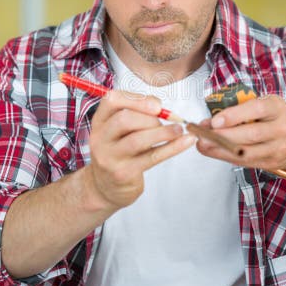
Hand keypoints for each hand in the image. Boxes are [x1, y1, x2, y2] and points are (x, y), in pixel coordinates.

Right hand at [87, 90, 195, 208]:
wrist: (106, 187)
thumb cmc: (120, 152)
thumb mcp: (121, 131)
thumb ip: (136, 115)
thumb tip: (160, 107)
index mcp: (100, 121)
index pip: (112, 100)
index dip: (137, 99)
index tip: (157, 105)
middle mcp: (100, 138)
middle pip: (124, 119)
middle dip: (150, 118)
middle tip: (163, 123)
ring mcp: (109, 158)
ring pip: (137, 139)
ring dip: (163, 132)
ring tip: (178, 130)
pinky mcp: (123, 173)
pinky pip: (152, 157)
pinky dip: (173, 147)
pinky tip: (186, 141)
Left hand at [195, 95, 285, 169]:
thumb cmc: (279, 118)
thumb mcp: (267, 104)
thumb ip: (242, 109)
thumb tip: (211, 120)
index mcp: (278, 108)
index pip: (256, 110)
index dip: (234, 115)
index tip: (215, 120)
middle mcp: (282, 128)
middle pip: (250, 134)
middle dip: (222, 135)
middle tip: (201, 134)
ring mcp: (278, 148)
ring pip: (246, 152)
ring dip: (220, 150)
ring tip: (203, 145)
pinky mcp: (272, 163)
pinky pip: (246, 162)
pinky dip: (227, 157)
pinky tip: (214, 152)